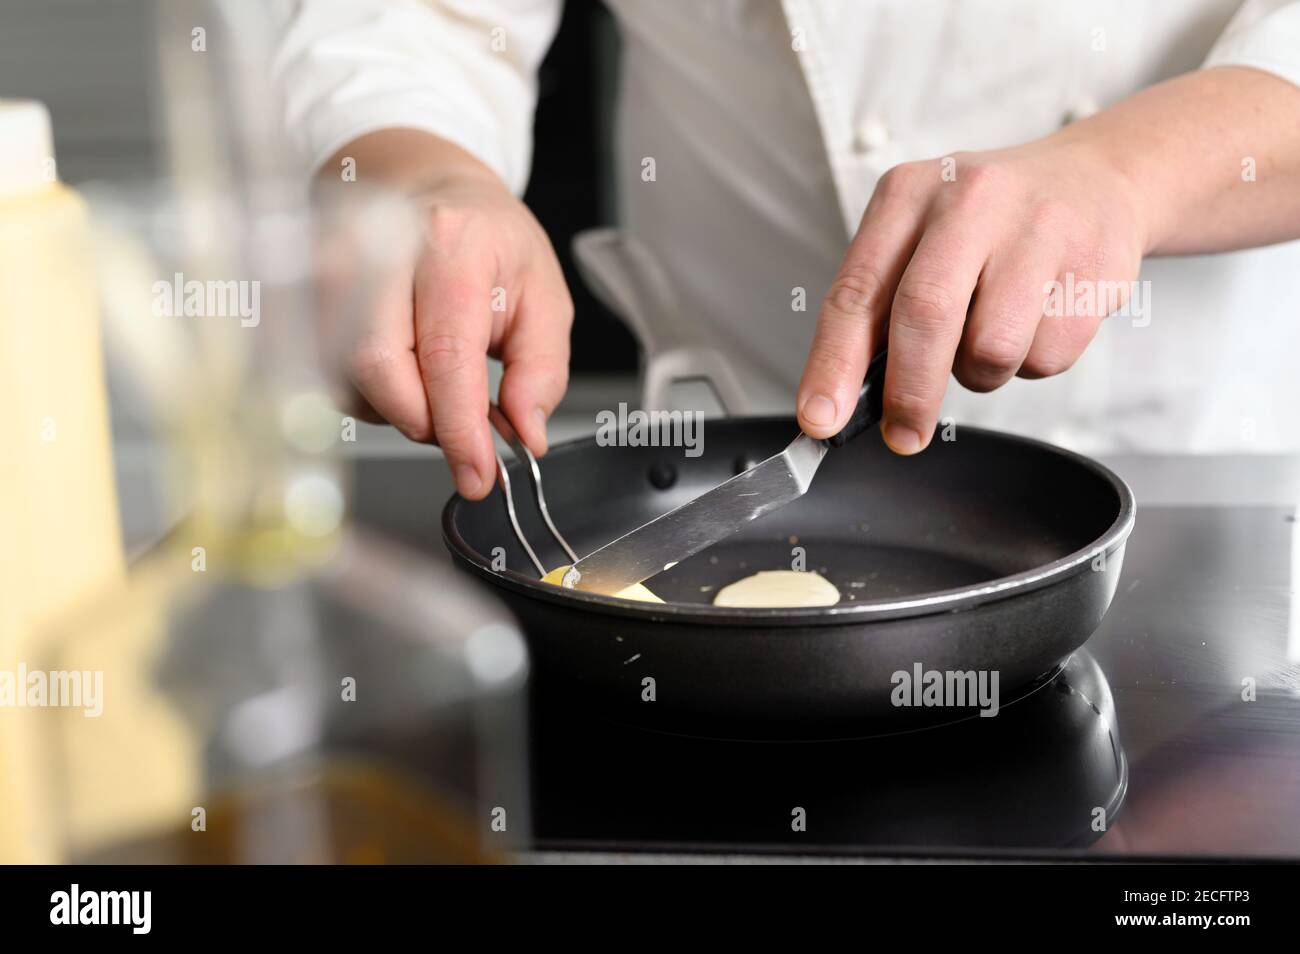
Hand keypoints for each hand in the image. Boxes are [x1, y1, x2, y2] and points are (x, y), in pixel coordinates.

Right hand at [322, 130, 572, 498]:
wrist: (425, 187)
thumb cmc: (486, 243)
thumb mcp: (543, 297)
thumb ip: (541, 370)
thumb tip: (526, 434)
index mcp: (451, 244)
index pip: (446, 354)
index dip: (459, 429)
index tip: (477, 475)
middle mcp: (378, 247)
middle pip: (378, 366)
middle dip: (422, 420)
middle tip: (460, 428)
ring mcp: (328, 265)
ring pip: (347, 377)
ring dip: (397, 407)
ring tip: (436, 379)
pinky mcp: (300, 289)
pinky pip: (327, 374)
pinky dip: (370, 393)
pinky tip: (401, 368)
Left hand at [796, 138, 1146, 451]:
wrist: (1097, 178)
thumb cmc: (989, 222)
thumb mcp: (920, 236)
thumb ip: (880, 305)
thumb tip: (844, 394)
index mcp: (907, 195)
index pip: (856, 291)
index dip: (833, 364)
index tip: (820, 419)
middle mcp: (969, 201)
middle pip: (926, 315)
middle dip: (909, 392)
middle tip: (903, 434)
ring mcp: (1037, 229)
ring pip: (992, 349)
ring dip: (981, 373)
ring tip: (989, 336)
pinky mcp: (1093, 265)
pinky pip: (1047, 357)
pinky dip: (1032, 362)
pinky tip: (1038, 319)